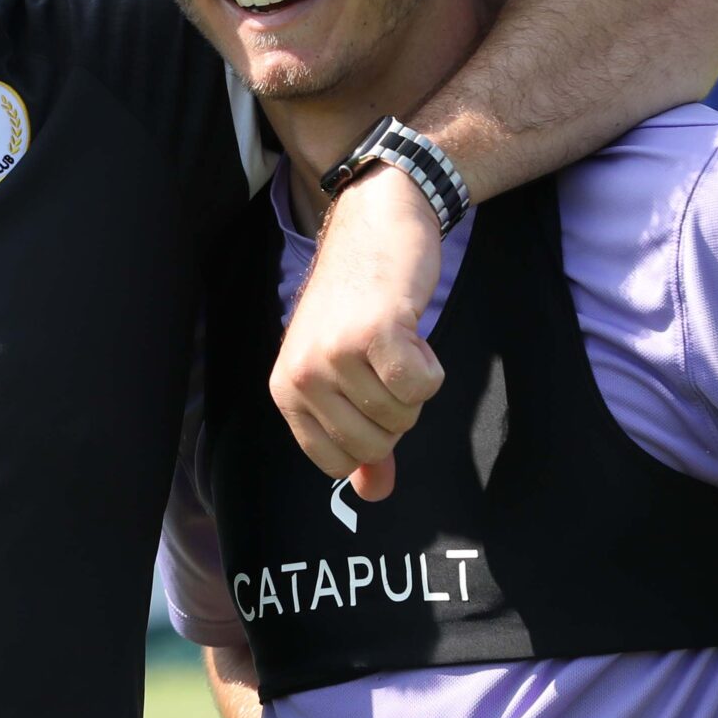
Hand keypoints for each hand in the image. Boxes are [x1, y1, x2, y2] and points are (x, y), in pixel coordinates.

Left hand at [271, 166, 445, 498]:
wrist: (373, 222)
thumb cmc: (358, 301)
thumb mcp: (343, 372)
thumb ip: (357, 438)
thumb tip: (374, 495)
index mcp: (286, 391)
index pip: (336, 463)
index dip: (370, 439)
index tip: (370, 393)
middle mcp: (303, 375)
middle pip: (375, 445)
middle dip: (397, 411)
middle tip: (385, 360)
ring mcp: (335, 353)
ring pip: (402, 416)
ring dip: (415, 381)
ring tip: (394, 337)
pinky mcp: (375, 332)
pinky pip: (422, 385)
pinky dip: (431, 364)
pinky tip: (411, 330)